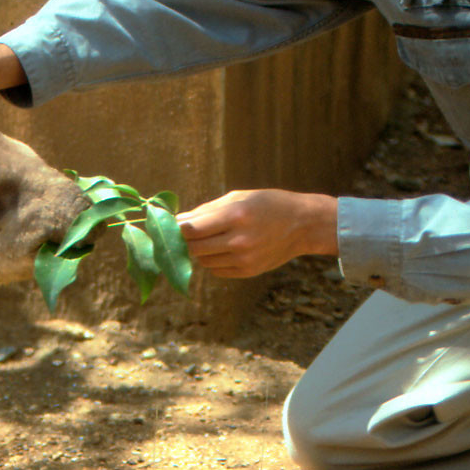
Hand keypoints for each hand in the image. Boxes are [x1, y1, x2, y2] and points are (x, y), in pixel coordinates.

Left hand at [177, 189, 337, 278]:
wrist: (303, 225)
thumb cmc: (266, 204)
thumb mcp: (238, 197)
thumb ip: (205, 210)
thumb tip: (176, 221)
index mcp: (236, 216)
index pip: (192, 229)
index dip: (174, 229)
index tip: (165, 226)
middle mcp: (239, 240)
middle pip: (193, 247)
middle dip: (183, 241)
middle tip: (182, 233)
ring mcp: (244, 259)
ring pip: (202, 260)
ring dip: (198, 250)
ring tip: (208, 237)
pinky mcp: (248, 272)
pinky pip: (215, 270)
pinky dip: (212, 260)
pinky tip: (222, 248)